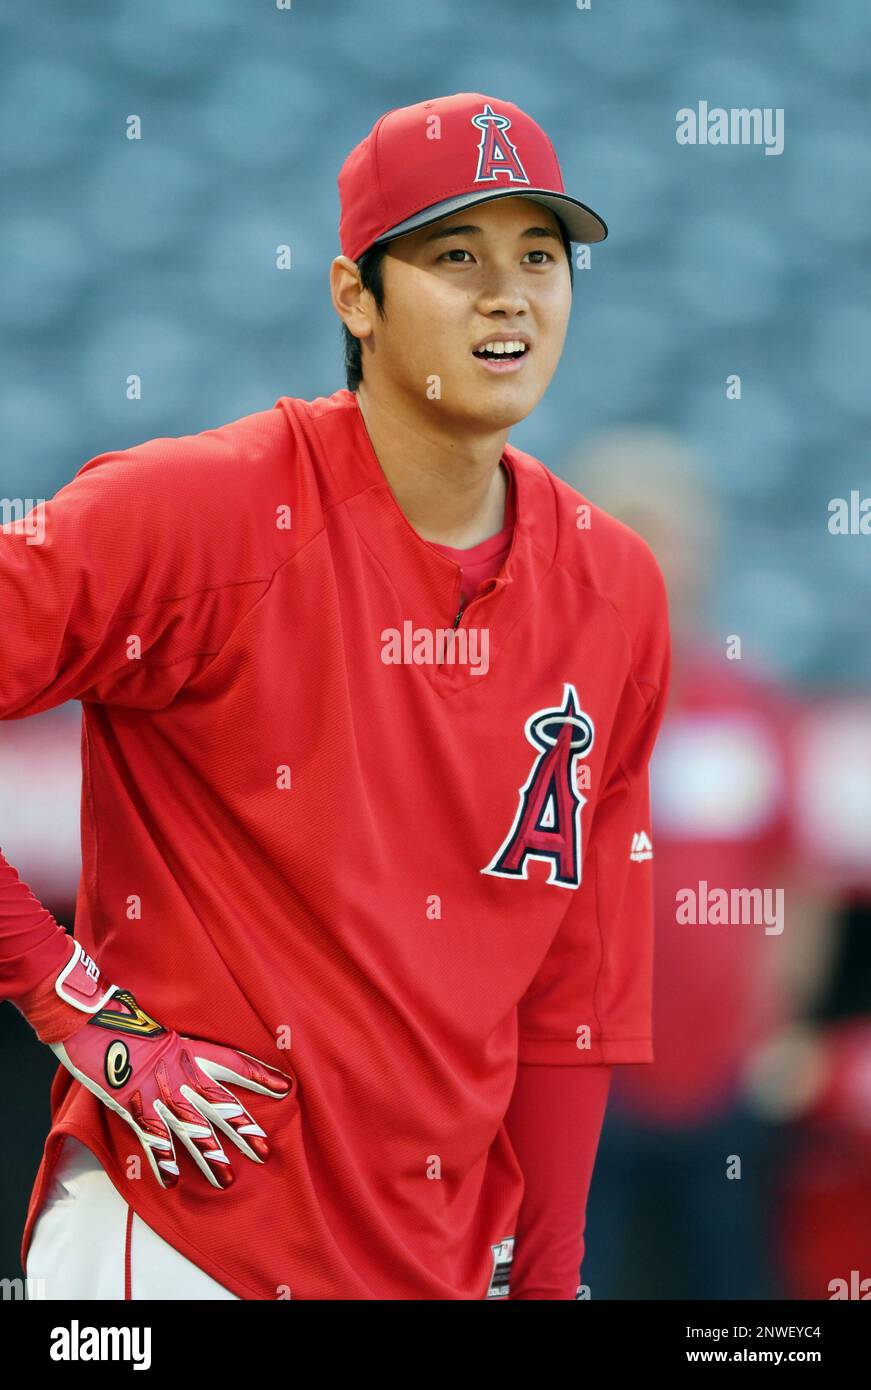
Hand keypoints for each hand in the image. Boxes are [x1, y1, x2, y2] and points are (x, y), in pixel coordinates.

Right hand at [48, 945, 293, 1189]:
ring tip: (225, 1181)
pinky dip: (164, 1161)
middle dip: (242, 1130)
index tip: (286, 1088)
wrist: (92, 1023)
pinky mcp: (135, 1107)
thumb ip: (180, 1052)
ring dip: (209, 1156)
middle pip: (220, 1105)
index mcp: (192, 1051)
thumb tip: (193, 1071)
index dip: (260, 1075)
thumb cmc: (124, 1024)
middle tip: (263, 1153)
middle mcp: (182, 1074)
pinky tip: (173, 1181)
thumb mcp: (162, 1032)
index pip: (235, 1063)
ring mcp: (159, 1093)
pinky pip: (154, 1140)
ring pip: (193, 1130)